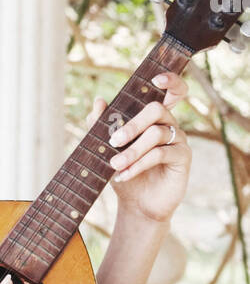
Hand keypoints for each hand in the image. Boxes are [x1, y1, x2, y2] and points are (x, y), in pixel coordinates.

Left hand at [87, 70, 191, 222]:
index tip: (156, 78)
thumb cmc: (124, 171)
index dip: (170, 80)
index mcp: (154, 117)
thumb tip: (100, 101)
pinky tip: (124, 174)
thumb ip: (101, 124)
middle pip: (157, 109)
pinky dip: (139, 164)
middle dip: (132, 124)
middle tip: (113, 141)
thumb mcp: (107, 148)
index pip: (171, 91)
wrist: (137, 204)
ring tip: (115, 164)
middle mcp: (169, 124)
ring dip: (132, 150)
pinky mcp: (183, 158)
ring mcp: (179, 140)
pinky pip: (161, 154)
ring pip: (156, 133)